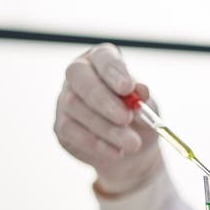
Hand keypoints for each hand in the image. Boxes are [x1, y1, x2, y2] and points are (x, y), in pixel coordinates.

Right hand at [54, 43, 162, 194]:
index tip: (128, 88)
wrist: (132, 150)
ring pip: (76, 107)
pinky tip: (117, 152)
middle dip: (103, 99)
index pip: (102, 57)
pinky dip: (96, 143)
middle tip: (126, 118)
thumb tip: (141, 90)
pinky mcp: (61, 125)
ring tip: (133, 143)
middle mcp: (79, 74)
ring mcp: (65, 99)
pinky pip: (71, 131)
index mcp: (102, 61)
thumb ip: (143, 99)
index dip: (113, 71)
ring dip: (107, 127)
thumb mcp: (148, 108)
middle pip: (80, 77)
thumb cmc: (139, 119)